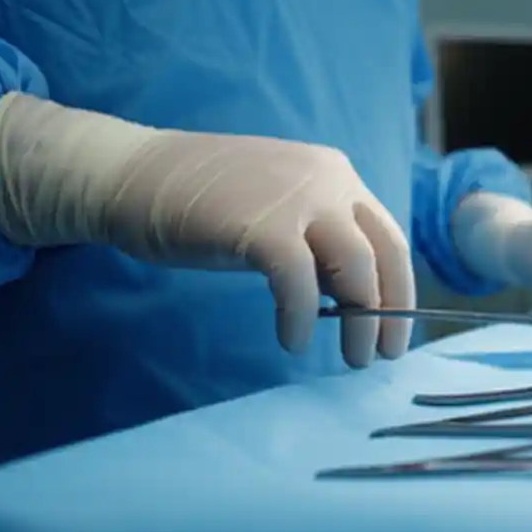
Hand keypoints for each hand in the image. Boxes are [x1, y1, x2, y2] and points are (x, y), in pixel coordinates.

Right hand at [0, 92, 412, 365]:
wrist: (132, 174)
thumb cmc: (201, 202)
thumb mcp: (277, 211)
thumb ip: (316, 241)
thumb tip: (351, 296)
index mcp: (335, 174)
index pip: (388, 236)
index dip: (399, 287)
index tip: (396, 327)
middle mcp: (328, 179)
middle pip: (385, 254)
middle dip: (390, 311)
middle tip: (384, 354)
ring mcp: (297, 199)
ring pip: (355, 269)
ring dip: (359, 321)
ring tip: (351, 357)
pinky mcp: (262, 226)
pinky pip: (300, 284)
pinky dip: (302, 319)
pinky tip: (294, 340)